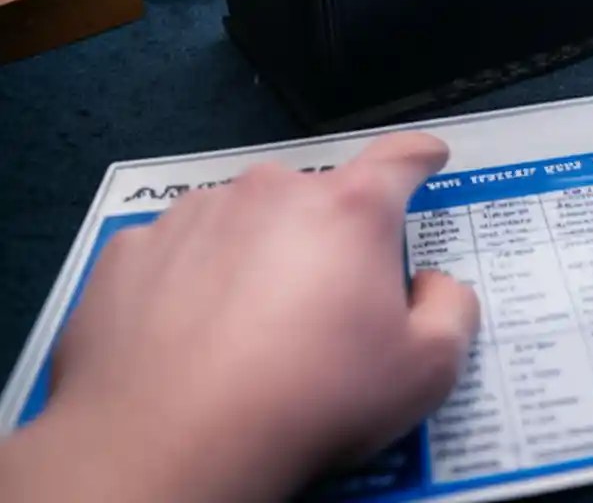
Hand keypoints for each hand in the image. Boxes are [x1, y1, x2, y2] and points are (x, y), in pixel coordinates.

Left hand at [0, 133, 479, 502]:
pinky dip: (193, 281)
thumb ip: (452, 307)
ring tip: (251, 330)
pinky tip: (192, 337)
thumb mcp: (428, 370)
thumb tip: (428, 282)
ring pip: (244, 221)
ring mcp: (192, 215)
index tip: (428, 157)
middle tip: (326, 307)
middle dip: (330, 237)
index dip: (421, 156)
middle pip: (317, 199)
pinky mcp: (130, 252)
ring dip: (259, 254)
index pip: (400, 158)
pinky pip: (179, 253)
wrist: (172, 447)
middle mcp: (271, 192)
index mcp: (350, 210)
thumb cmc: (316, 399)